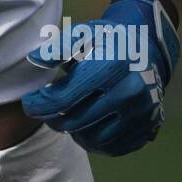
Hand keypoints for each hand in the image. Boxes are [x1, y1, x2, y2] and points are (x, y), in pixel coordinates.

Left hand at [21, 0, 179, 156]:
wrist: (151, 48)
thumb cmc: (110, 39)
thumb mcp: (84, 33)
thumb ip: (57, 46)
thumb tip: (34, 60)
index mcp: (111, 68)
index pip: (63, 100)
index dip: (39, 105)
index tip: (30, 102)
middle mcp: (129, 94)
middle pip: (76, 123)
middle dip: (53, 119)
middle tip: (46, 111)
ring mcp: (142, 115)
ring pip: (93, 140)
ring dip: (73, 133)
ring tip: (67, 117)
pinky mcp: (149, 129)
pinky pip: (114, 148)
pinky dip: (95, 143)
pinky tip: (87, 127)